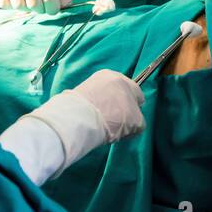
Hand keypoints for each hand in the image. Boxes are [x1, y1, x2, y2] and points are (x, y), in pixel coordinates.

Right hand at [22, 69, 145, 179]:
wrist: (76, 117)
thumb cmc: (73, 107)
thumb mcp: (86, 92)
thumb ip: (100, 95)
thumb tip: (102, 104)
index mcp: (109, 76)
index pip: (125, 85)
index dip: (120, 99)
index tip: (113, 109)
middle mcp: (124, 84)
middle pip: (135, 96)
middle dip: (127, 108)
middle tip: (114, 120)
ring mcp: (131, 101)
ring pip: (135, 114)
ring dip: (126, 122)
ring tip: (109, 129)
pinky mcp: (136, 117)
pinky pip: (138, 128)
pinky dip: (128, 133)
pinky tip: (115, 135)